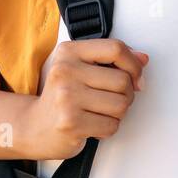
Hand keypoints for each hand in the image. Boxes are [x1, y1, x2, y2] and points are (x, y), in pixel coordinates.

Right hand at [22, 38, 148, 159]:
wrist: (34, 126)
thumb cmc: (61, 97)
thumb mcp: (81, 68)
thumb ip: (112, 60)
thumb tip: (142, 59)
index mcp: (68, 52)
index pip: (115, 48)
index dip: (134, 65)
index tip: (136, 76)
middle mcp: (65, 71)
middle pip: (123, 80)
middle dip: (126, 94)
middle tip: (111, 99)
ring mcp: (67, 97)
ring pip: (121, 104)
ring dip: (118, 113)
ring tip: (100, 111)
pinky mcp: (71, 123)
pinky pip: (111, 125)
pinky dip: (108, 128)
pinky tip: (93, 123)